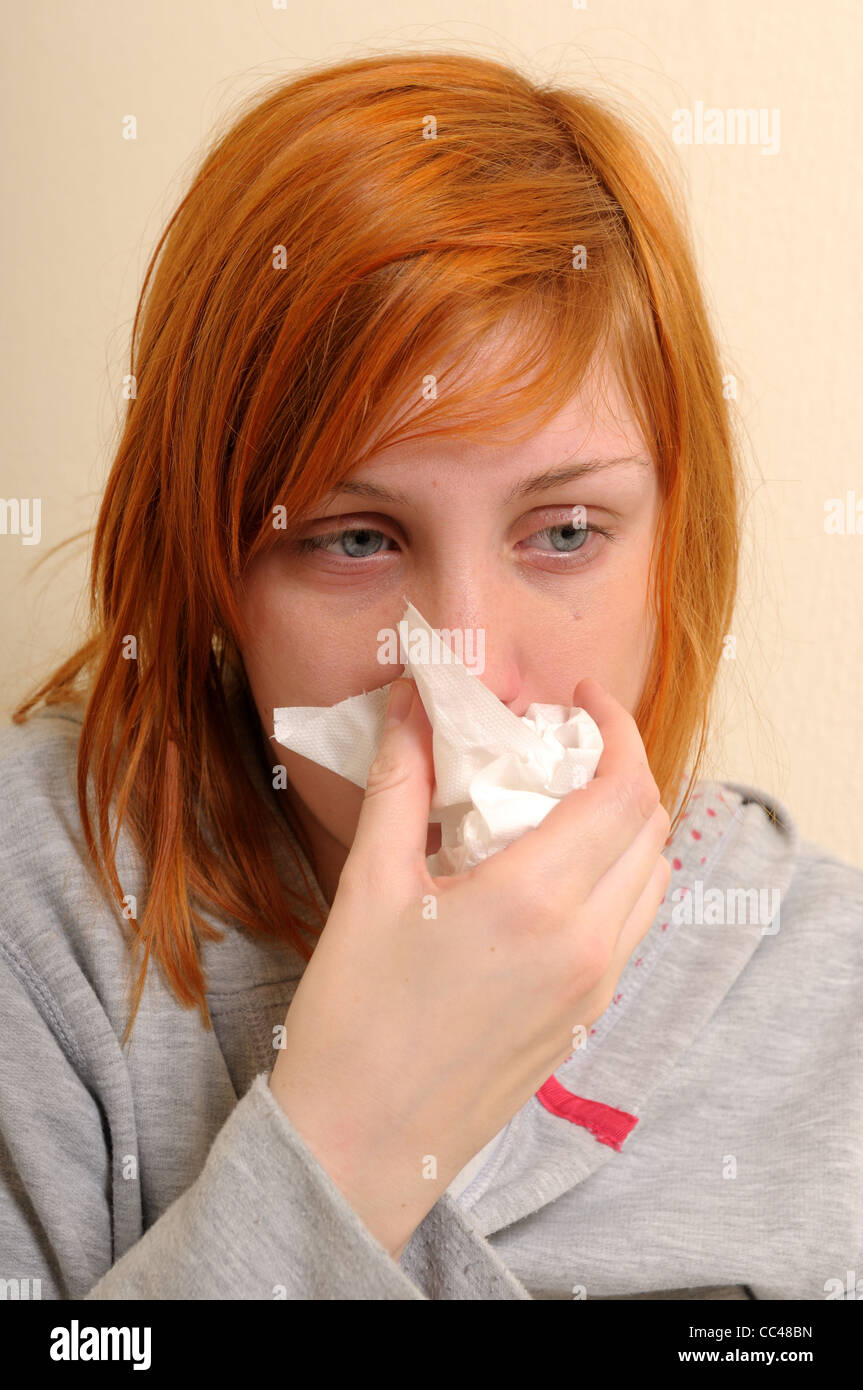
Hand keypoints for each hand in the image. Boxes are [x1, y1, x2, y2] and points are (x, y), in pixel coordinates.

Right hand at [269, 675, 669, 1257]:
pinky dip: (617, 877)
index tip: (580, 697)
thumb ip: (401, 782)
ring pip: (651, 879)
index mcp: (536, 902)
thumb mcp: (368, 886)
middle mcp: (587, 944)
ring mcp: (594, 988)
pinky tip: (554, 870)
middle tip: (562, 742)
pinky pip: (631, 927)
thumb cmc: (352, 1020)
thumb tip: (414, 702)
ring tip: (560, 800)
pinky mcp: (584, 1019)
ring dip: (625, 823)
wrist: (358, 1148)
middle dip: (620, 767)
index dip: (615, 728)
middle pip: (650, 827)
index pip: (623, 790)